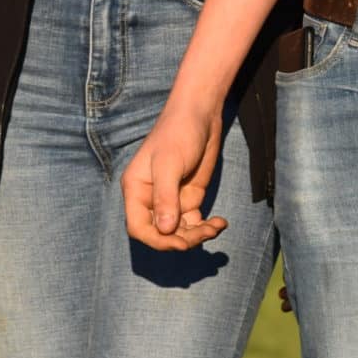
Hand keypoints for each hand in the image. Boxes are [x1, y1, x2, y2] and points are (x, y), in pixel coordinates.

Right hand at [122, 100, 226, 250]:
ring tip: (216, 226)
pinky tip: (221, 222)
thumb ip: (165, 197)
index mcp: (136, 190)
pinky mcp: (188, 198)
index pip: (139, 227)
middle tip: (206, 233)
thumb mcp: (169, 163)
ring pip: (179, 232)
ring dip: (197, 235)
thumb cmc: (178, 133)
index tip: (181, 243)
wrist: (199, 114)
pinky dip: (206, 227)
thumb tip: (165, 230)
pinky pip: (194, 223)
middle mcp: (150, 199)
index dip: (158, 241)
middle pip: (161, 234)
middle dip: (183, 239)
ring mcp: (171, 200)